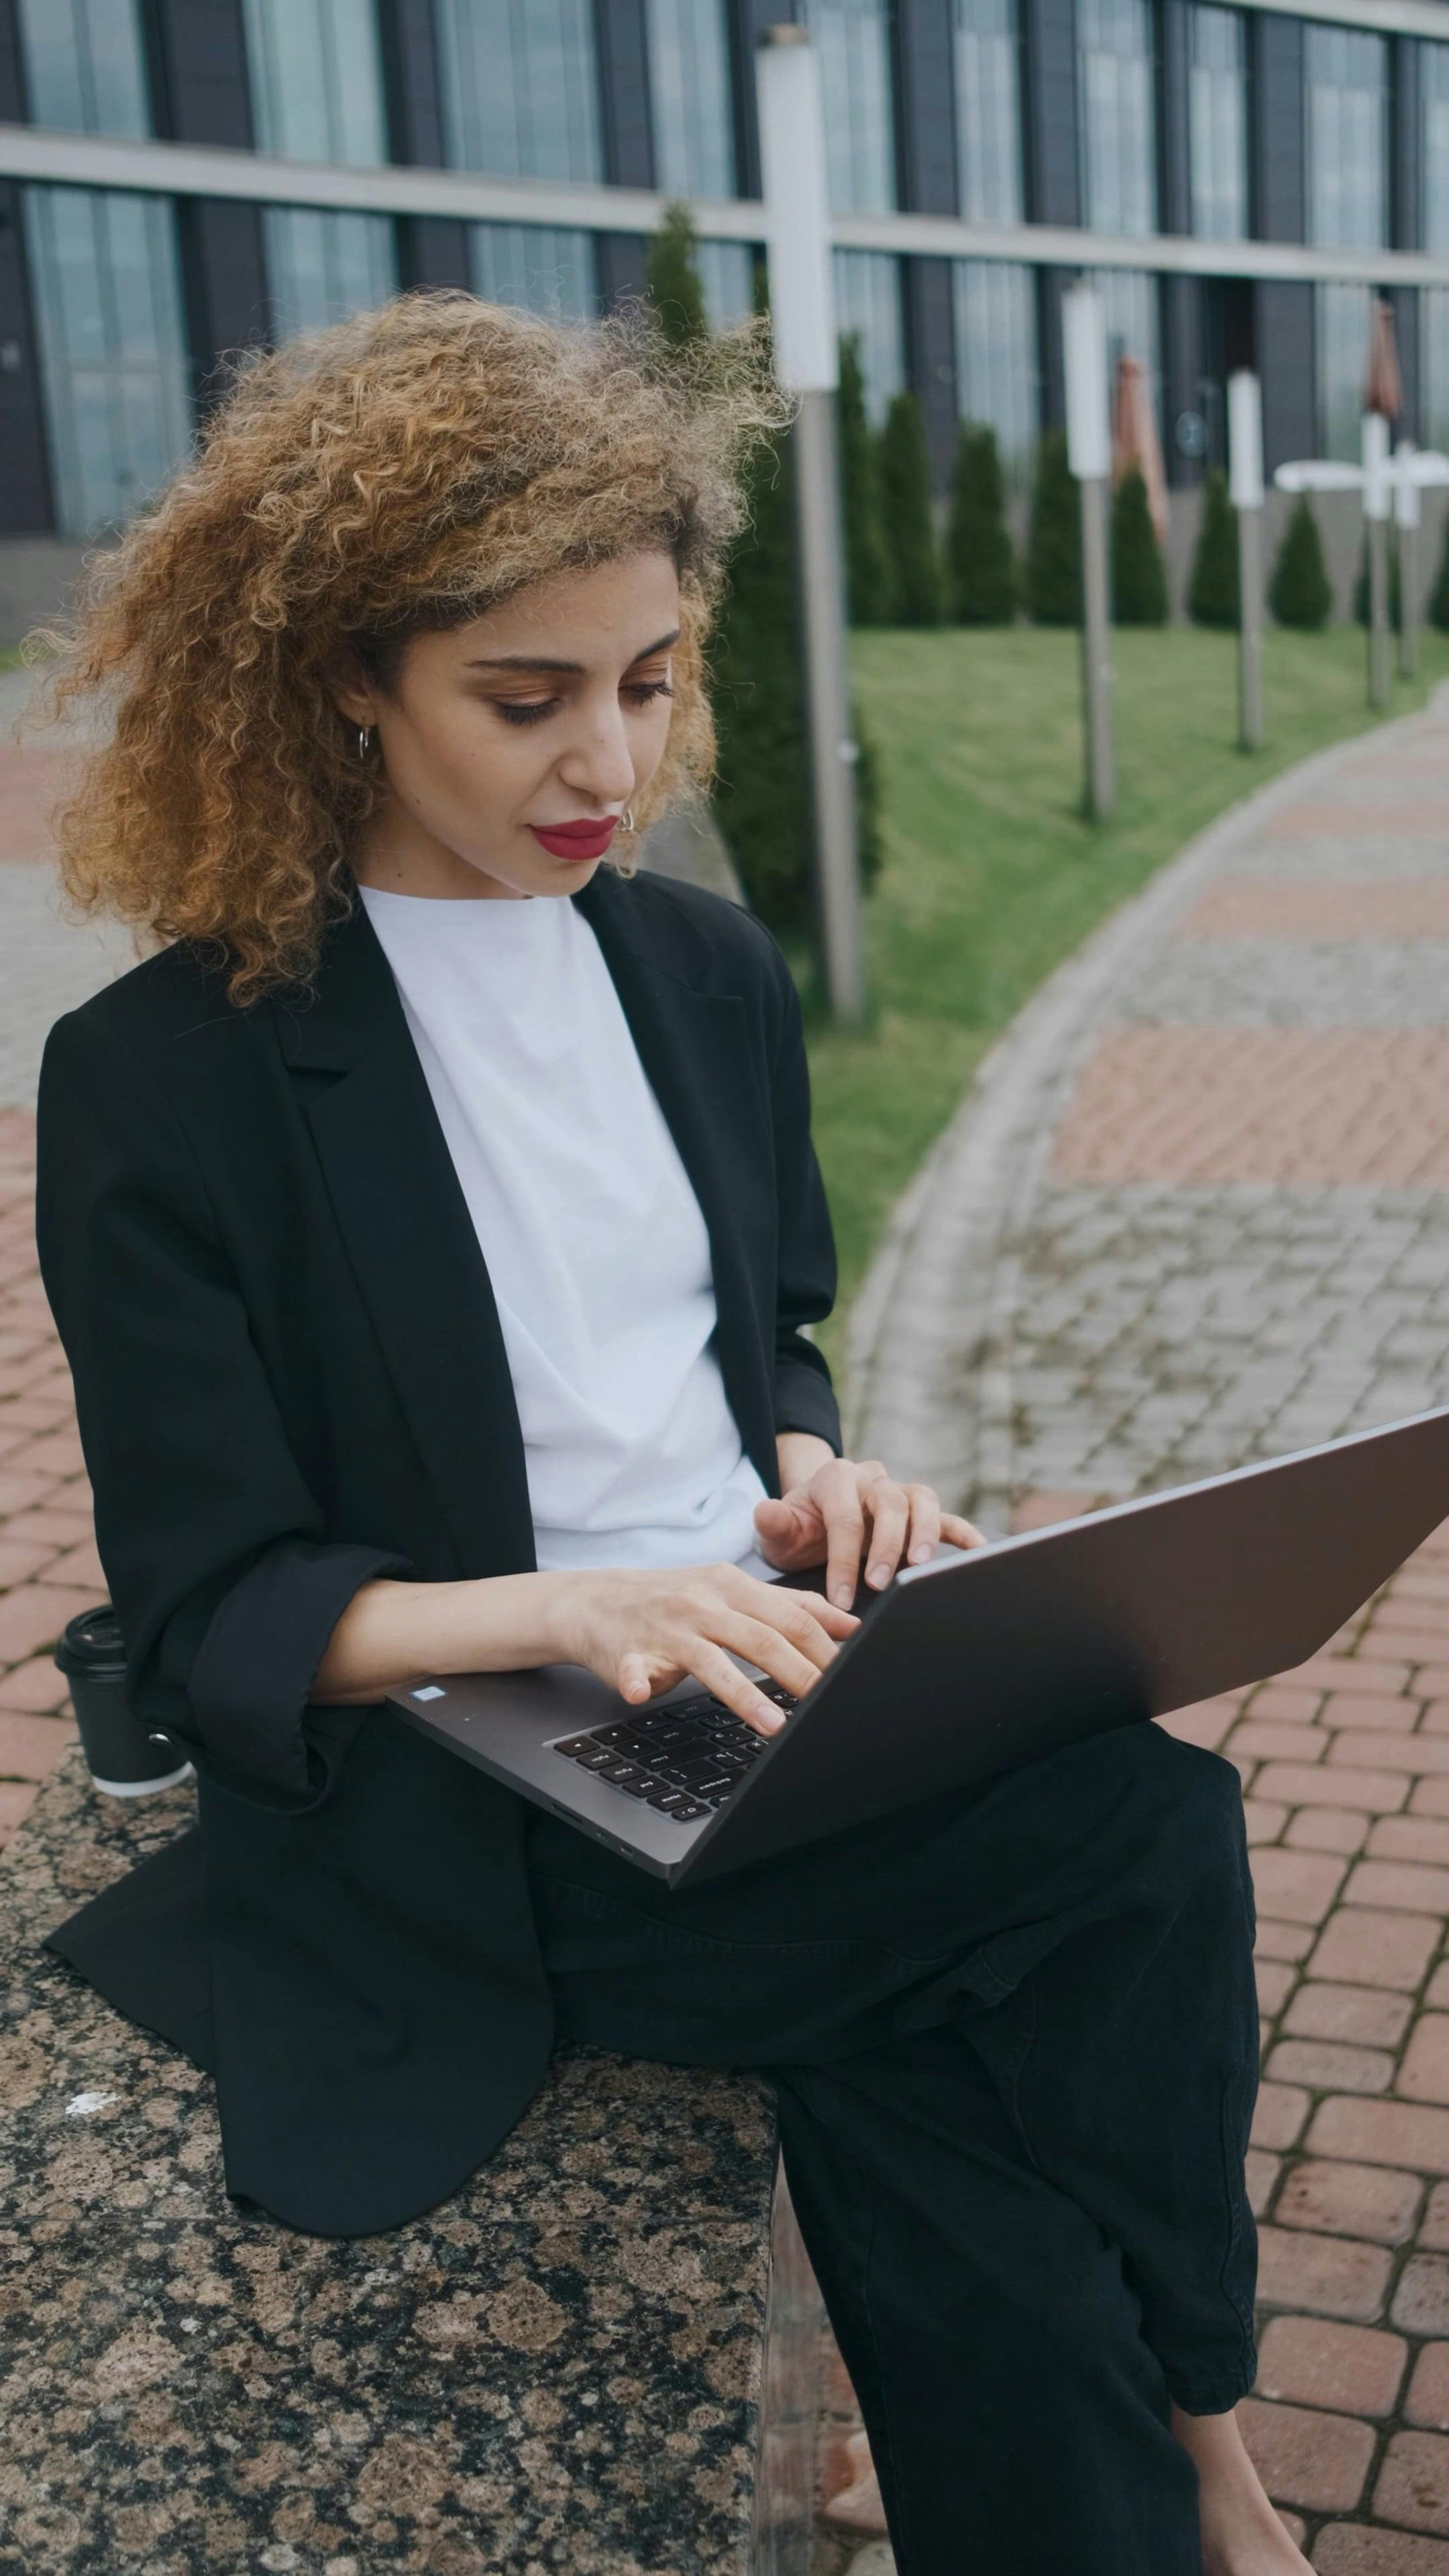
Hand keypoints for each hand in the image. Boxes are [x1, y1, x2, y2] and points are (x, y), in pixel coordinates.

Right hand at [547, 1563, 859, 1736]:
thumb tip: (849, 1624)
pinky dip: (638, 1681)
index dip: (825, 1646)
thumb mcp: (731, 1590)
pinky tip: (642, 1695)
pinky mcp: (628, 1652)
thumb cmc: (673, 1599)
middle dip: (802, 1673)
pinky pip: (633, 1668)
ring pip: (711, 1660)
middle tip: (829, 1703)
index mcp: (732, 1586)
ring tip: (774, 1725)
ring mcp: (666, 1628)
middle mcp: (703, 1604)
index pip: (791, 1615)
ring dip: (744, 1695)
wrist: (596, 1600)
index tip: (853, 1673)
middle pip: (762, 1638)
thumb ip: (790, 1605)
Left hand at [754, 1447, 985, 1611]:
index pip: (844, 1516)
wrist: (814, 1521)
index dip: (843, 1558)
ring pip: (921, 1499)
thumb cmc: (799, 1530)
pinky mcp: (918, 1511)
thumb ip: (772, 1523)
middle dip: (886, 1544)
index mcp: (834, 1478)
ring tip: (921, 1566)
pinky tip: (978, 1552)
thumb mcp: (779, 1530)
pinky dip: (963, 1532)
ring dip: (924, 1532)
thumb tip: (765, 1511)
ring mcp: (898, 1492)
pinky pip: (946, 1517)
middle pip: (889, 1502)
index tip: (840, 1597)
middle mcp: (870, 1479)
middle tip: (880, 1583)